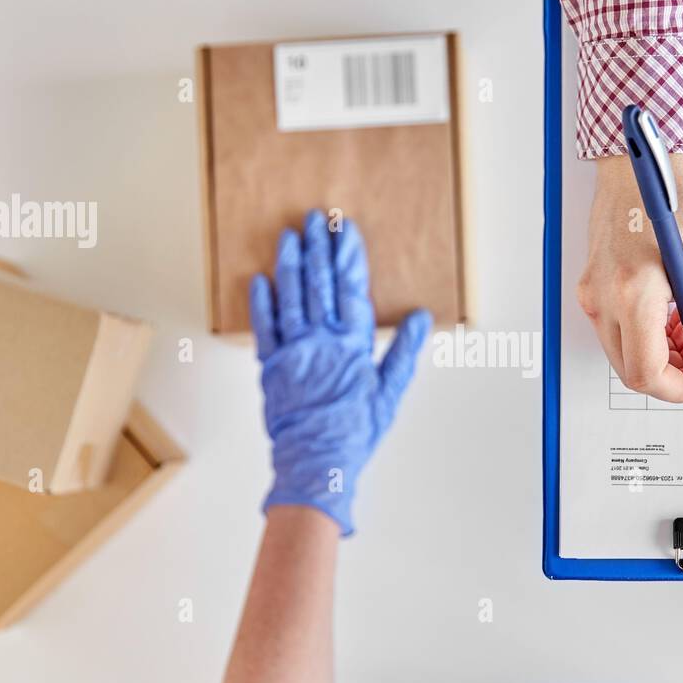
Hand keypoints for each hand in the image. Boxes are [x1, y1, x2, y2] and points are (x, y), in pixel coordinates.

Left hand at [250, 210, 429, 535]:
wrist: (316, 463)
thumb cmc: (355, 432)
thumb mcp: (389, 394)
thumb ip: (402, 352)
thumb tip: (421, 319)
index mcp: (352, 345)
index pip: (351, 289)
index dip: (349, 257)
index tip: (346, 231)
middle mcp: (322, 341)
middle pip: (320, 284)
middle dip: (318, 248)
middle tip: (316, 219)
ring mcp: (294, 351)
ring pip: (291, 297)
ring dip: (290, 264)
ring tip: (289, 236)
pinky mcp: (271, 366)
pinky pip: (264, 327)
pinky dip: (262, 302)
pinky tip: (260, 279)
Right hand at [582, 153, 682, 401]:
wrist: (639, 165)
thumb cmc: (675, 203)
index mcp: (633, 294)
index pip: (648, 374)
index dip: (682, 387)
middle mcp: (603, 300)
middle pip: (633, 372)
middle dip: (673, 371)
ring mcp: (592, 295)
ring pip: (624, 354)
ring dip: (661, 353)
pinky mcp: (592, 288)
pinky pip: (617, 331)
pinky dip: (647, 333)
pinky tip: (671, 310)